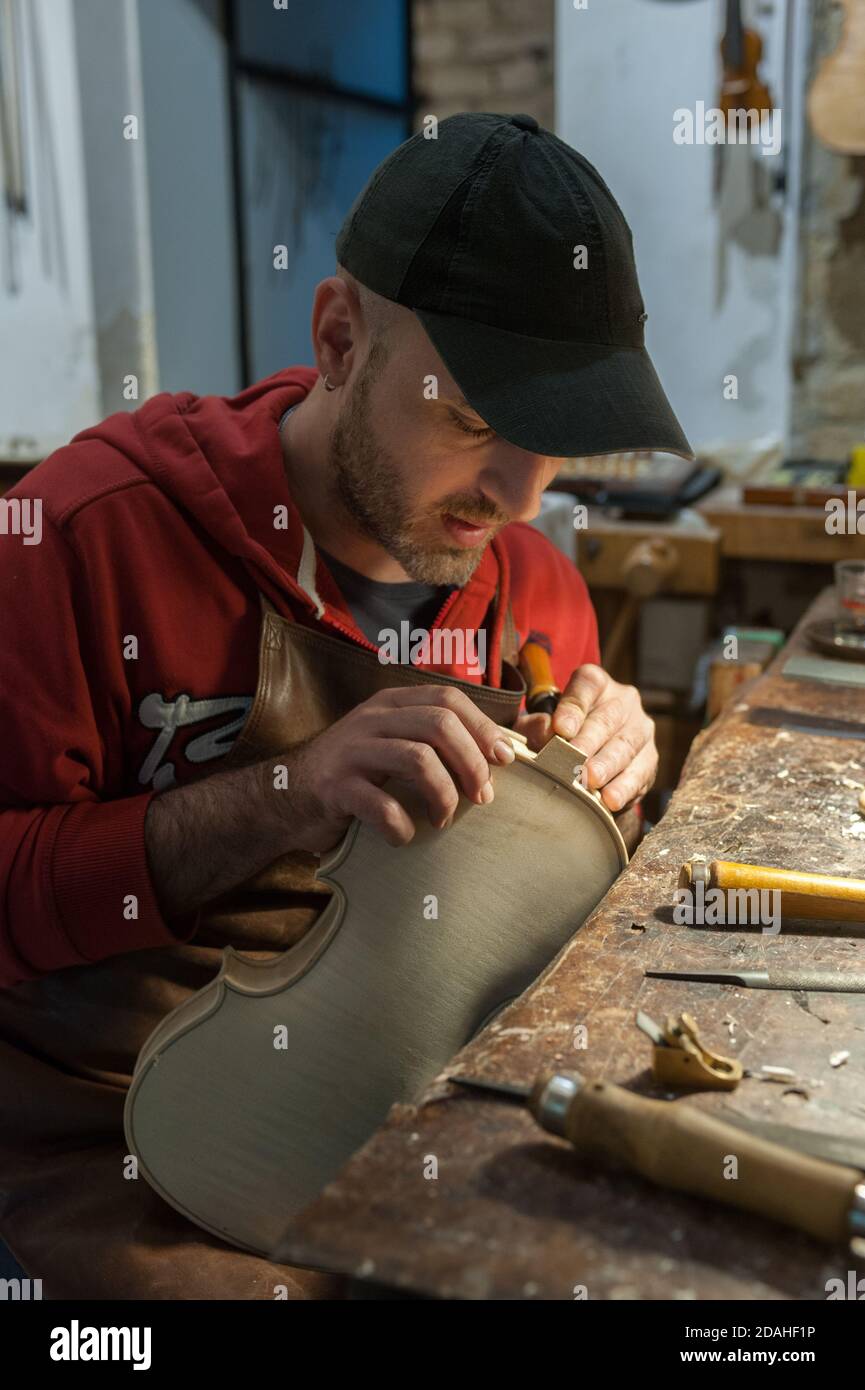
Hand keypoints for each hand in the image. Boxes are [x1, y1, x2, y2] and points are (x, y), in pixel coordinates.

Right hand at [271, 685, 515, 852]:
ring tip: (442, 819)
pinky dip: (401, 826)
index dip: (483, 727)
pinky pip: (381, 805)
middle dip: (471, 763)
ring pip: (417, 759)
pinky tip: (404, 836)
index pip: (448, 698)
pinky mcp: (334, 787)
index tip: (504, 760)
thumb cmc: (356, 776)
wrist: (286, 798)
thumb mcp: (394, 744)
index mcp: (391, 704)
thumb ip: (438, 740)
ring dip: (443, 795)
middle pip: (439, 724)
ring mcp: (351, 750)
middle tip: (481, 796)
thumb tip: (511, 746)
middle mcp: (371, 719)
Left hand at [515, 665, 656, 812]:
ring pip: (626, 745)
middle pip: (607, 719)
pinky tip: (610, 799)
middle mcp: (623, 700)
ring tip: (590, 780)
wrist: (582, 762)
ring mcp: (640, 728)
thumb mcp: (537, 727)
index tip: (561, 729)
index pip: (587, 685)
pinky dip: (624, 787)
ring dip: (607, 765)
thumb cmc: (554, 737)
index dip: (573, 707)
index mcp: (594, 683)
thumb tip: (545, 732)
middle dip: (588, 742)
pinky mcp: (649, 758)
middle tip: (573, 761)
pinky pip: (640, 772)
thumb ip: (535, 726)